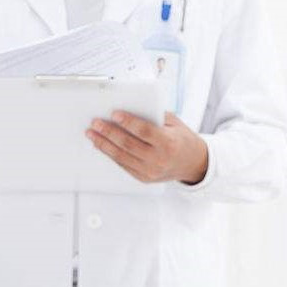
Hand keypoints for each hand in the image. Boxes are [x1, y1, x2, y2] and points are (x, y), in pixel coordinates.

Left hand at [87, 111, 208, 184]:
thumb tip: (131, 108)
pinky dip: (111, 154)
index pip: (144, 131)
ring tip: (92, 134)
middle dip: (109, 132)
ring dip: (104, 144)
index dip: (128, 122)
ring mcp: (150, 170)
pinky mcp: (143, 177)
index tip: (114, 113)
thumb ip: (155, 117)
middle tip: (96, 123)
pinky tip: (102, 145)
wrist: (194, 164)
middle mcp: (159, 159)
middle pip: (128, 144)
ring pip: (121, 156)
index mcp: (169, 143)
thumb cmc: (183, 141)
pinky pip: (123, 164)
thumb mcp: (175, 124)